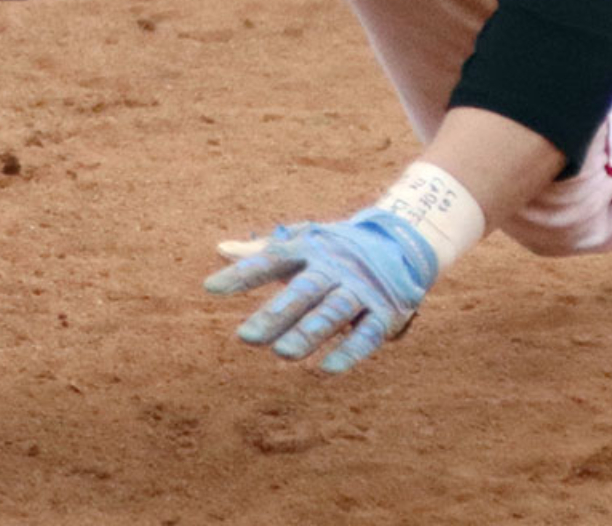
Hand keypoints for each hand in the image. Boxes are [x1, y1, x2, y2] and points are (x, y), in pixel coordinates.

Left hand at [204, 208, 437, 372]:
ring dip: (309, 333)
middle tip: (246, 337)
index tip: (210, 288)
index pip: (271, 259)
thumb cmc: (336, 249)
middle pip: (303, 290)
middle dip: (276, 313)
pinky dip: (349, 351)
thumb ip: (261, 253)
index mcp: (309, 248)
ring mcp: (360, 289)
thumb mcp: (302, 244)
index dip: (242, 273)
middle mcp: (334, 267)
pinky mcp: (384, 311)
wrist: (401, 243)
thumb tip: (219, 249)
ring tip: (282, 353)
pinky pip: (366, 334)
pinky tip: (326, 370)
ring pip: (332, 312)